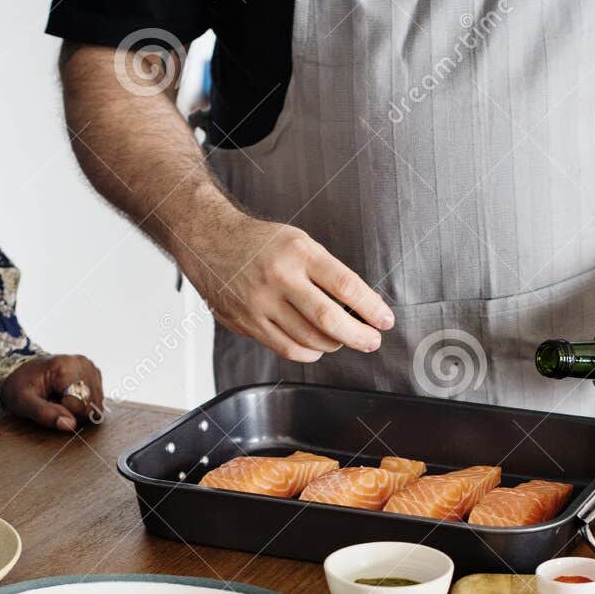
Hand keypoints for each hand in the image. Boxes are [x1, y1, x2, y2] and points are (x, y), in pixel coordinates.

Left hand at [0, 354, 104, 430]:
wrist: (19, 371)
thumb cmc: (19, 386)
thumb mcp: (23, 402)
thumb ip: (44, 414)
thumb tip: (70, 425)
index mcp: (65, 366)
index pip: (81, 405)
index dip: (67, 413)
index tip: (50, 404)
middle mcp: (82, 363)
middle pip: (92, 405)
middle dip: (74, 412)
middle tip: (54, 403)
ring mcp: (90, 367)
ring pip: (97, 404)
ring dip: (79, 409)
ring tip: (59, 399)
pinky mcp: (94, 374)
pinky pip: (97, 400)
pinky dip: (83, 403)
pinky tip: (68, 396)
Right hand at [180, 213, 393, 363]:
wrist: (209, 241)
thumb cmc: (260, 243)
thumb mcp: (298, 241)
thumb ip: (325, 272)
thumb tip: (360, 306)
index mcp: (298, 252)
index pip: (345, 285)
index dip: (371, 308)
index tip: (384, 320)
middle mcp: (280, 278)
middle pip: (329, 319)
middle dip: (358, 336)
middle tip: (372, 341)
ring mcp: (261, 303)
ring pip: (309, 340)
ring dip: (334, 344)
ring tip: (343, 340)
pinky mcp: (247, 323)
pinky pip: (287, 349)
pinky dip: (309, 352)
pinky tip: (317, 346)